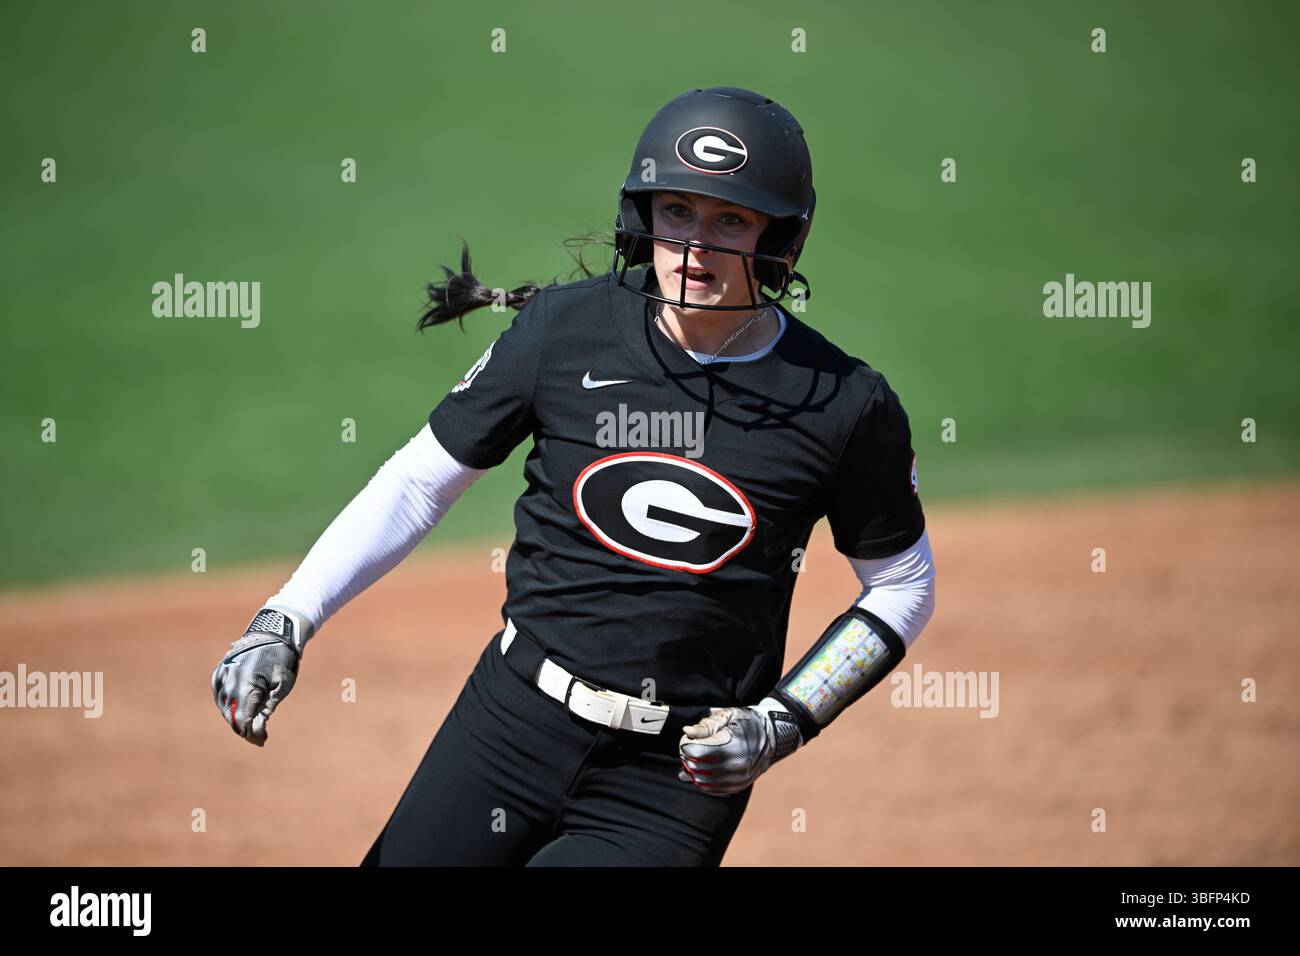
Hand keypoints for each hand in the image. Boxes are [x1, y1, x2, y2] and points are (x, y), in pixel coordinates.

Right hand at [211, 606, 309, 746]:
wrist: (273, 632)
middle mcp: (229, 682)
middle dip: (244, 729)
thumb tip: (256, 730)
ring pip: (224, 707)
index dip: (252, 734)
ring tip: (252, 724)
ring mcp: (222, 675)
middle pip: (231, 716)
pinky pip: (219, 695)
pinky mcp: (219, 672)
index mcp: (246, 686)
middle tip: (259, 737)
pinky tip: (240, 710)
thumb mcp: (282, 685)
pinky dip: (228, 705)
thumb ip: (267, 708)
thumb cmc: (282, 659)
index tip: (262, 741)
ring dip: (236, 718)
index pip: (243, 720)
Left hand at [678, 696, 802, 795]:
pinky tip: (703, 769)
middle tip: (692, 745)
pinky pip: (711, 790)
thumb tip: (687, 731)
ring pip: (701, 782)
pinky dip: (702, 781)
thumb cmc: (746, 722)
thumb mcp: (726, 717)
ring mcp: (737, 779)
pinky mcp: (737, 787)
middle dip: (687, 756)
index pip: (695, 752)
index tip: (689, 737)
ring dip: (693, 770)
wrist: (771, 736)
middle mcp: (735, 766)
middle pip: (696, 767)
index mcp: (731, 746)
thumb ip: (705, 726)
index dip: (686, 744)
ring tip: (697, 756)